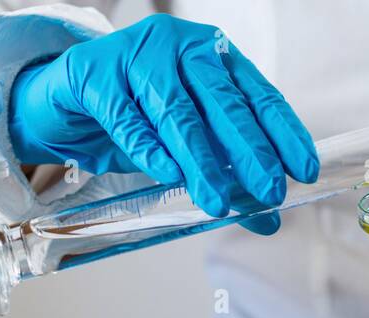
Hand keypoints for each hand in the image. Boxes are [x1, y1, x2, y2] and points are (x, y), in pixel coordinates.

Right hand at [8, 14, 318, 233]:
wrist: (64, 100)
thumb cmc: (137, 118)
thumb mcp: (188, 147)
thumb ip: (228, 177)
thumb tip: (268, 220)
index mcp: (213, 57)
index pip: (259, 95)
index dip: (284, 134)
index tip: (304, 171)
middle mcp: (179, 47)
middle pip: (223, 103)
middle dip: (251, 152)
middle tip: (271, 191)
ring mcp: (135, 55)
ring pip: (177, 113)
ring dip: (201, 162)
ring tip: (218, 202)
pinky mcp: (94, 73)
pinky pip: (126, 117)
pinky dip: (148, 149)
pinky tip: (167, 175)